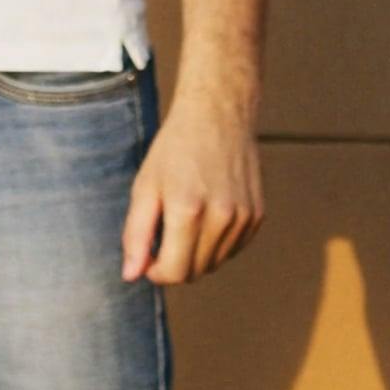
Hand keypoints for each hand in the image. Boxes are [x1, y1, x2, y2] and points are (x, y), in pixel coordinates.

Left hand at [122, 84, 263, 285]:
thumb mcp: (145, 186)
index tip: (149, 256)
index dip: (156, 271)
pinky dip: (217, 243)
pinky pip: (233, 249)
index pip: (174, 272)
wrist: (218, 113)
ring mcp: (244, 217)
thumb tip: (131, 275)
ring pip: (215, 263)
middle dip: (175, 263)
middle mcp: (222, 217)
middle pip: (195, 272)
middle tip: (164, 232)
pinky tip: (207, 213)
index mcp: (189, 210)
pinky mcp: (257, 215)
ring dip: (196, 253)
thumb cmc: (176, 148)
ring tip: (186, 218)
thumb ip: (135, 234)